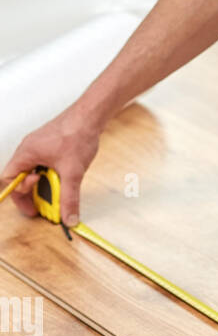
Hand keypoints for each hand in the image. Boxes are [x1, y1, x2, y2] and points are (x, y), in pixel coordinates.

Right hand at [0, 105, 102, 226]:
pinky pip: (43, 166)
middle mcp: (29, 150)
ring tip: (55, 195)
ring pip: (32, 172)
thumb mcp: (72, 172)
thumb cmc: (76, 135)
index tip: (32, 208)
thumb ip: (69, 198)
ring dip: (42, 186)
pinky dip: (50, 177)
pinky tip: (62, 181)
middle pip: (20, 177)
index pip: (9, 178)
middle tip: (41, 208)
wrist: (89, 117)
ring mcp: (39, 148)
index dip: (19, 195)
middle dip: (30, 195)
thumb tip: (68, 218)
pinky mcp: (49, 147)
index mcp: (26, 154)